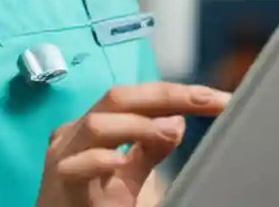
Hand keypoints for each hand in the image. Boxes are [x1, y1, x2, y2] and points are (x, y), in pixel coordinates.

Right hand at [35, 82, 228, 206]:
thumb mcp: (129, 179)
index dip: (180, 94)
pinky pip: (75, 166)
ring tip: (168, 131)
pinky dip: (100, 160)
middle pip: (118, 97)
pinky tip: (121, 161)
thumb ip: (149, 150)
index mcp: (94, 126)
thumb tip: (176, 120)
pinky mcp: (59, 185)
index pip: (139, 98)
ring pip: (95, 124)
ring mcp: (63, 156)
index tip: (219, 98)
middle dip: (166, 95)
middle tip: (207, 101)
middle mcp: (76, 133)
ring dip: (137, 125)